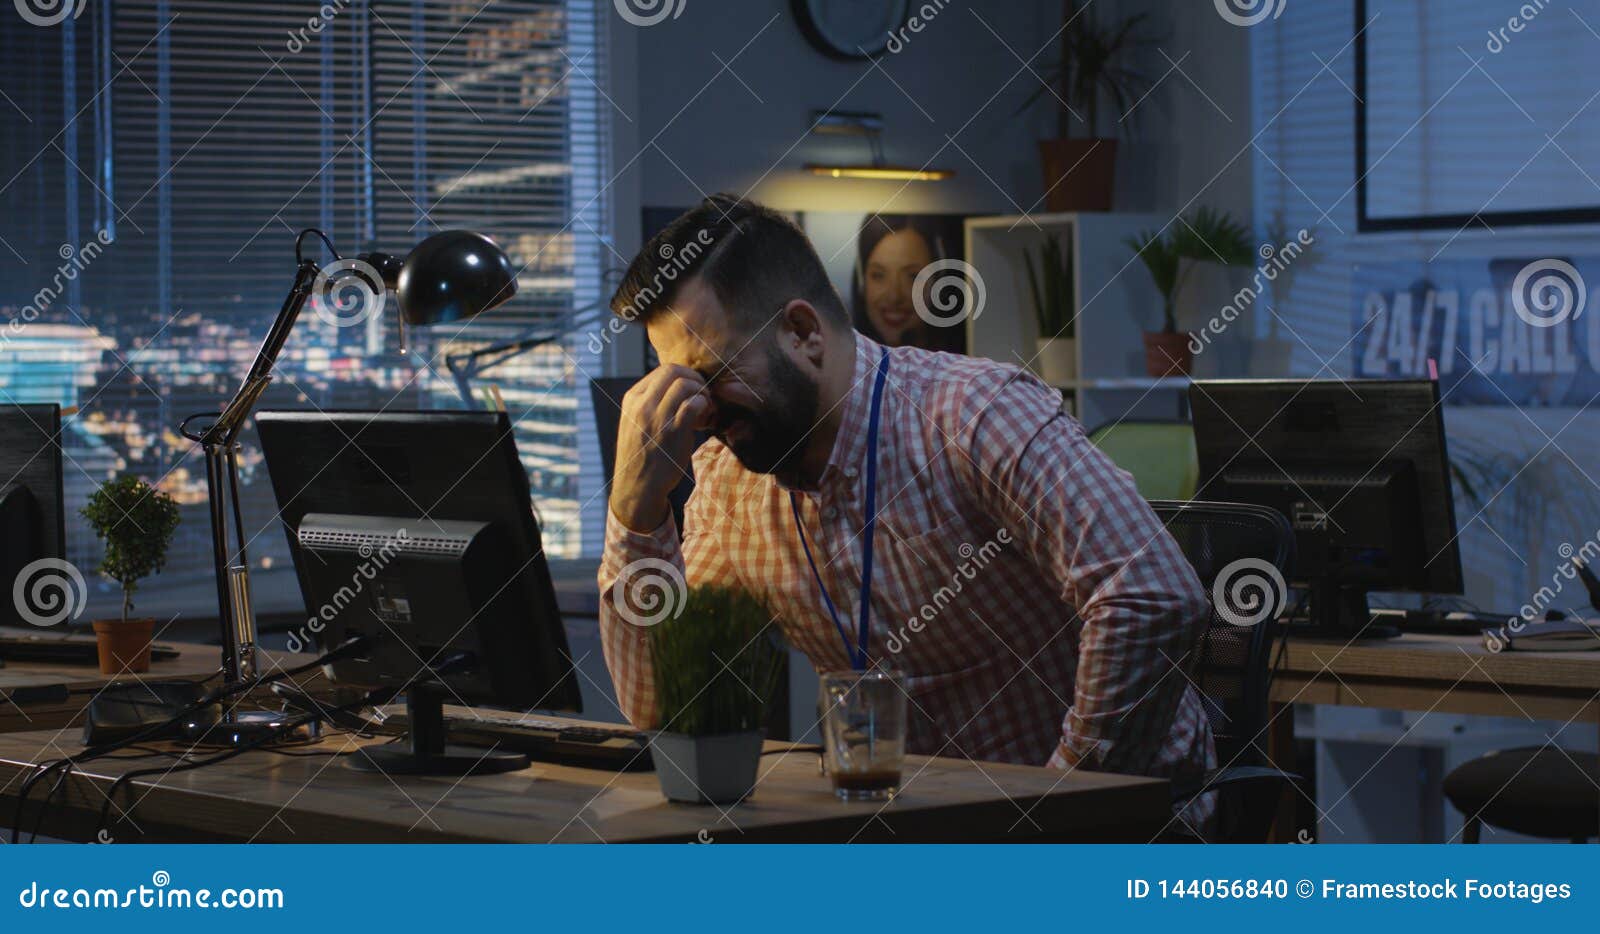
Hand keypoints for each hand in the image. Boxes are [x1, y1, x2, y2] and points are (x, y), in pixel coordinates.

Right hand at [610, 365, 710, 532]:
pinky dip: (704, 406)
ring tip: (706, 408)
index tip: (693, 390)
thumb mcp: (636, 422)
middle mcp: (641, 405)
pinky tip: (705, 419)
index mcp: (633, 398)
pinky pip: (693, 404)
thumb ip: (652, 403)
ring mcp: (656, 418)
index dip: (685, 375)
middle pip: (674, 371)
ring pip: (685, 384)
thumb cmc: (642, 455)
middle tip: (704, 395)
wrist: (636, 487)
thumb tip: (681, 386)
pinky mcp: (671, 432)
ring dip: (702, 392)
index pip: (663, 370)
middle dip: (695, 379)